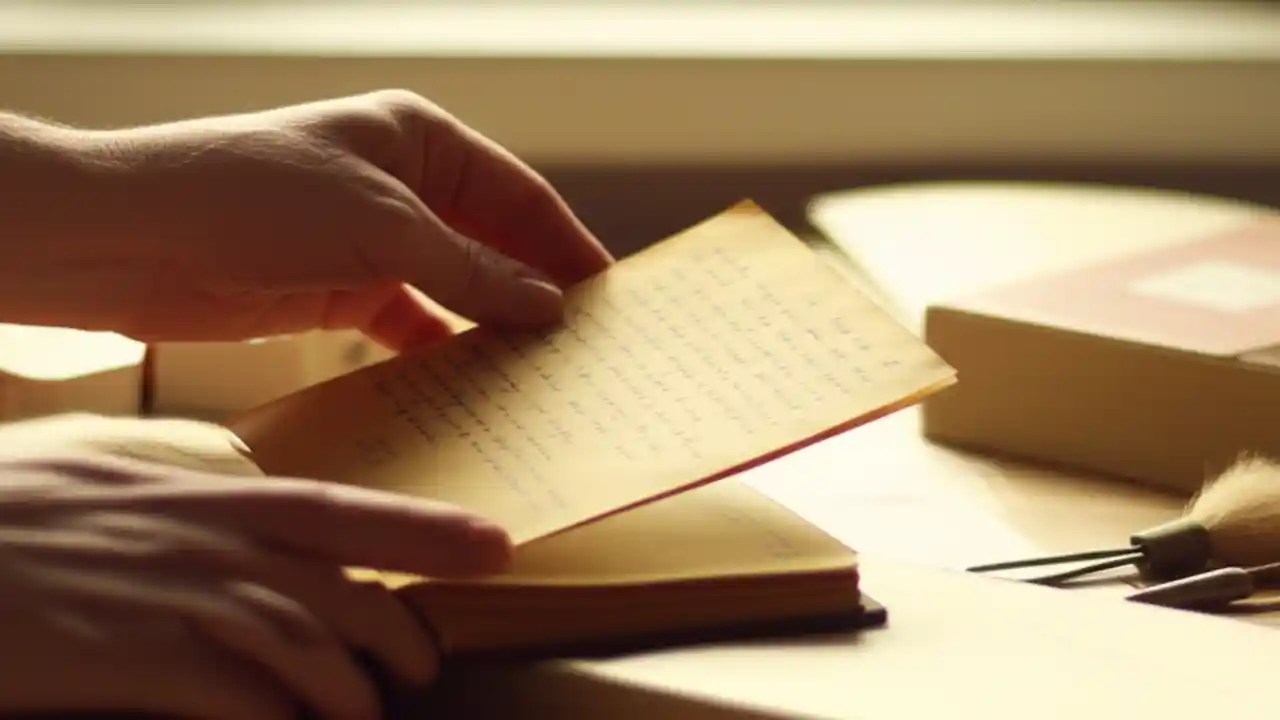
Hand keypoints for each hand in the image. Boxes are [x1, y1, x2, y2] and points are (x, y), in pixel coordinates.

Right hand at [0, 451, 509, 718]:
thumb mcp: (88, 461)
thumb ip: (173, 468)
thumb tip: (233, 470)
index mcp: (196, 488)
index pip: (337, 505)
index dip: (425, 528)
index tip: (495, 543)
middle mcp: (203, 539)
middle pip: (341, 585)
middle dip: (401, 629)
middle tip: (427, 662)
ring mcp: (172, 599)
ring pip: (308, 648)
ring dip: (349, 692)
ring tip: (365, 714)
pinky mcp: (136, 660)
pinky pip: (244, 701)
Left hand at [3, 90, 611, 349]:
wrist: (132, 239)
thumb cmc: (256, 196)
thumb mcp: (384, 229)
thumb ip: (472, 271)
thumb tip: (549, 305)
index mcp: (418, 139)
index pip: (517, 194)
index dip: (566, 243)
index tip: (611, 295)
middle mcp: (401, 185)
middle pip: (492, 241)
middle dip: (535, 287)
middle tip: (586, 344)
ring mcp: (370, 241)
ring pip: (454, 288)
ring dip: (490, 327)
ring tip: (540, 374)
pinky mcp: (337, 292)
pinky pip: (409, 324)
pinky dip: (438, 351)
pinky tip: (467, 384)